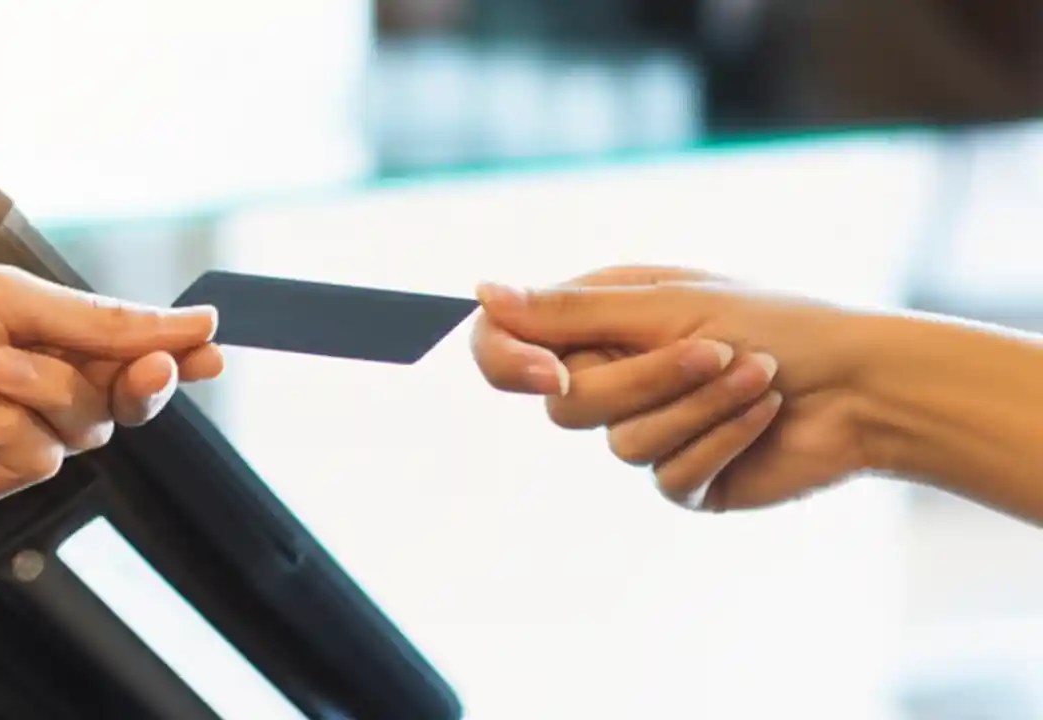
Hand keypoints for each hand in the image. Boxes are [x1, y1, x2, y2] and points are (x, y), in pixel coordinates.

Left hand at [0, 257, 221, 514]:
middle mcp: (34, 391)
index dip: (174, 357)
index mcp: (46, 339)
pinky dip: (6, 430)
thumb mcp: (13, 297)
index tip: (212, 352)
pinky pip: (34, 464)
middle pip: (123, 404)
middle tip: (150, 370)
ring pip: (84, 434)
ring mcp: (8, 438)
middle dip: (141, 386)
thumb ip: (106, 323)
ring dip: (47, 395)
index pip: (131, 356)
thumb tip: (194, 322)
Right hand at [471, 266, 872, 511]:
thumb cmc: (775, 321)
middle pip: (567, 404)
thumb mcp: (668, 305)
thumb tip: (483, 295)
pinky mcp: (683, 476)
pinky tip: (764, 414)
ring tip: (757, 375)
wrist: (863, 383)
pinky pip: (667, 474)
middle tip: (713, 350)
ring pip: (621, 443)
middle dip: (648, 379)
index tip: (548, 370)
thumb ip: (571, 310)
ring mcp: (646, 429)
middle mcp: (614, 375)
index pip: (510, 346)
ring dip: (700, 406)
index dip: (509, 361)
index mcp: (600, 321)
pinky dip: (722, 439)